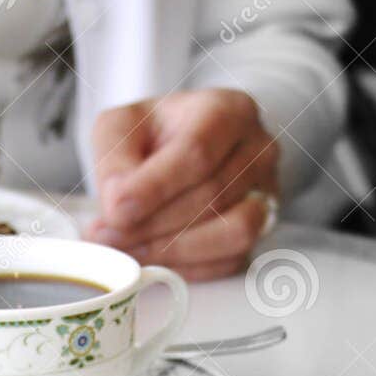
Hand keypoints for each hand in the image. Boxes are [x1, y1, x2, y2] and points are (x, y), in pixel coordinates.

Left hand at [85, 89, 280, 280]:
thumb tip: (118, 207)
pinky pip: (232, 259)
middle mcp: (258, 148)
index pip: (196, 152)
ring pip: (232, 232)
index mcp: (226, 110)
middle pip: (211, 195)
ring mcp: (267, 191)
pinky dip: (189, 266)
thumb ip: (114, 160)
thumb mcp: (121, 128)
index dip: (155, 188)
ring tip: (130, 248)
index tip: (115, 211)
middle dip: (153, 225)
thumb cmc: (154, 136)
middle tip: (108, 236)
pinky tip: (156, 257)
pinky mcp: (262, 230)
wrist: (182, 149)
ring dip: (174, 250)